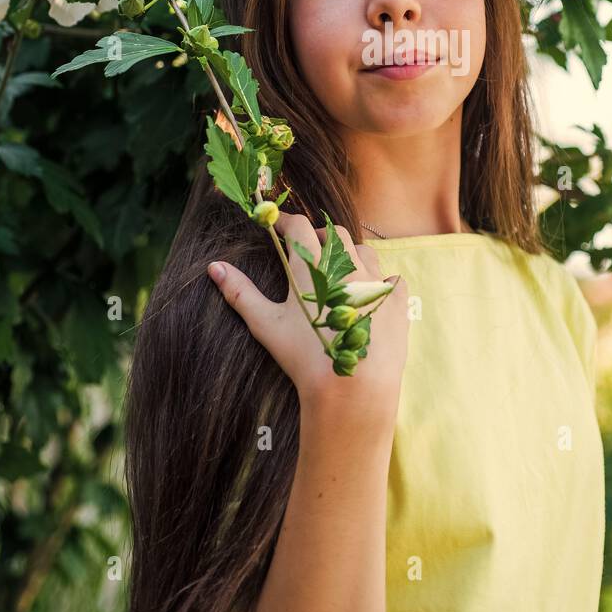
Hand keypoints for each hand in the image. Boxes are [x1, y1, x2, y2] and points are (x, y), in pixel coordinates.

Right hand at [208, 211, 409, 423]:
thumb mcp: (266, 324)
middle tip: (305, 247)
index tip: (277, 225)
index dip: (286, 223)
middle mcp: (348, 265)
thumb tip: (214, 267)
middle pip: (334, 234)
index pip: (299, 227)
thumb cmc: (305, 356)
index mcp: (314, 265)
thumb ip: (240, 293)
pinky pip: (391, 279)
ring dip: (349, 254)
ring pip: (364, 251)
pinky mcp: (397, 302)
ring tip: (337, 270)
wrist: (352, 388)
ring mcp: (376, 282)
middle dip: (318, 235)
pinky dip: (381, 280)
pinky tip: (371, 291)